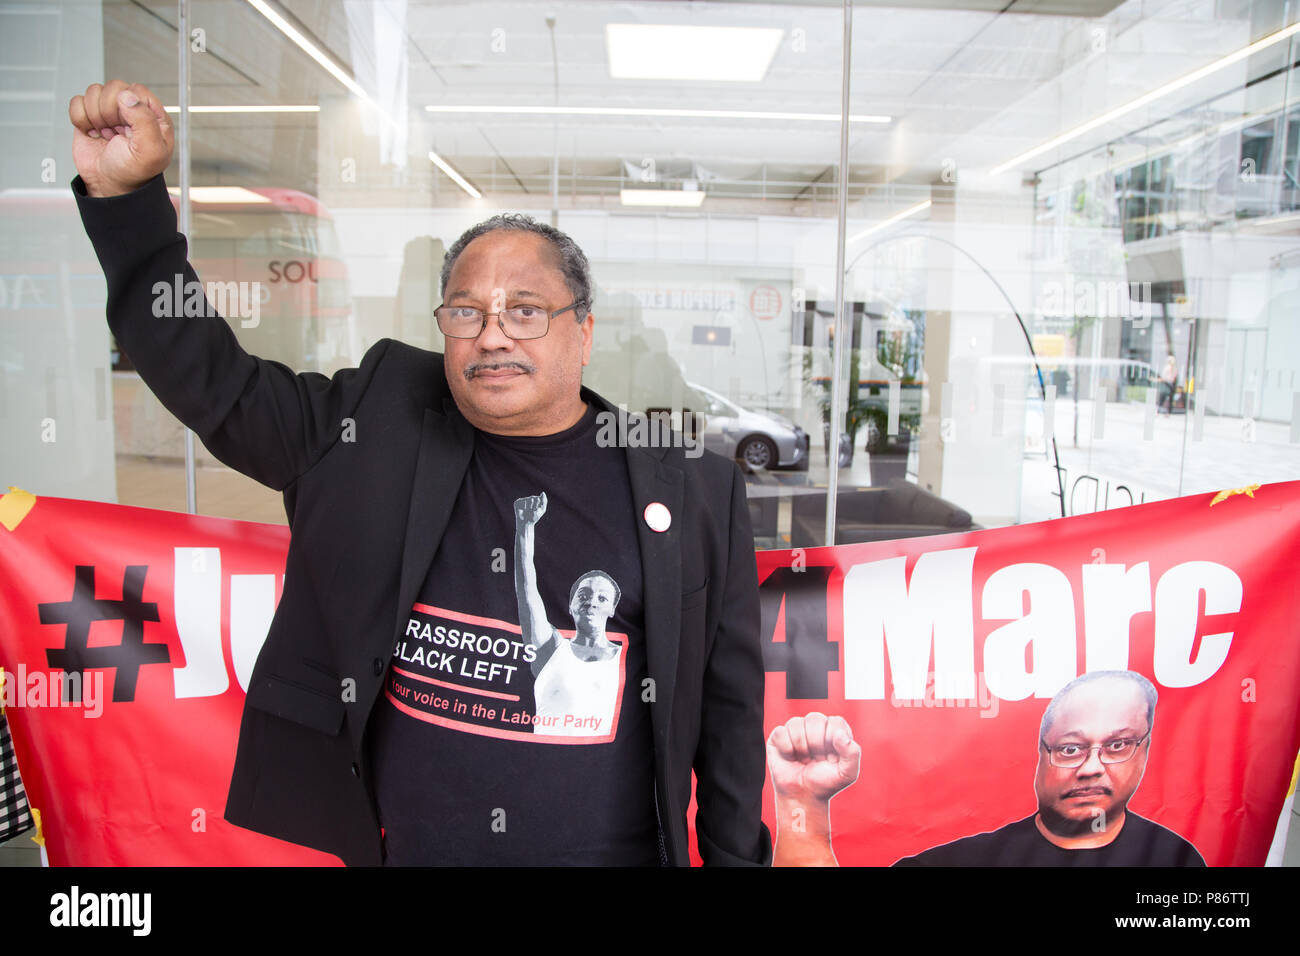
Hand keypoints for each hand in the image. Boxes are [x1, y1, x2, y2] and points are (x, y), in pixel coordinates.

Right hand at [69, 81, 172, 196]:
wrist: (108, 185)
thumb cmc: (133, 172)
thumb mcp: (150, 151)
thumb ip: (145, 120)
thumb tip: (126, 95)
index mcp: (153, 115)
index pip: (136, 90)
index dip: (128, 106)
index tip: (127, 128)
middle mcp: (132, 110)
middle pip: (114, 87)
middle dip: (110, 112)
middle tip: (115, 134)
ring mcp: (109, 111)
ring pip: (94, 91)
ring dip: (95, 117)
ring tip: (106, 135)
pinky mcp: (89, 115)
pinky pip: (77, 101)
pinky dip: (80, 119)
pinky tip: (92, 133)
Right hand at [514, 493, 546, 526]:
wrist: (526, 523)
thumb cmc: (534, 517)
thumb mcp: (542, 510)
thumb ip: (544, 500)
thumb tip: (543, 492)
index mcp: (535, 500)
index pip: (538, 498)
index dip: (538, 505)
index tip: (537, 510)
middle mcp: (528, 499)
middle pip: (533, 498)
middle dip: (533, 505)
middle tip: (532, 511)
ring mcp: (522, 500)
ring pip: (527, 499)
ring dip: (529, 506)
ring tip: (528, 511)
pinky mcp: (517, 502)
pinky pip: (521, 500)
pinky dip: (524, 506)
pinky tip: (523, 510)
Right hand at [767, 712, 860, 802]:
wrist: (803, 796)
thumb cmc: (826, 782)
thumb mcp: (847, 773)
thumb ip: (852, 753)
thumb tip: (840, 734)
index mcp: (834, 730)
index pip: (835, 722)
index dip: (832, 741)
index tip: (831, 758)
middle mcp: (815, 725)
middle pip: (815, 719)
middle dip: (816, 745)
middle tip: (816, 760)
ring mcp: (796, 729)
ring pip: (796, 724)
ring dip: (801, 748)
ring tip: (804, 759)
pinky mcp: (779, 736)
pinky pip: (781, 732)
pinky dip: (786, 749)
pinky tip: (790, 757)